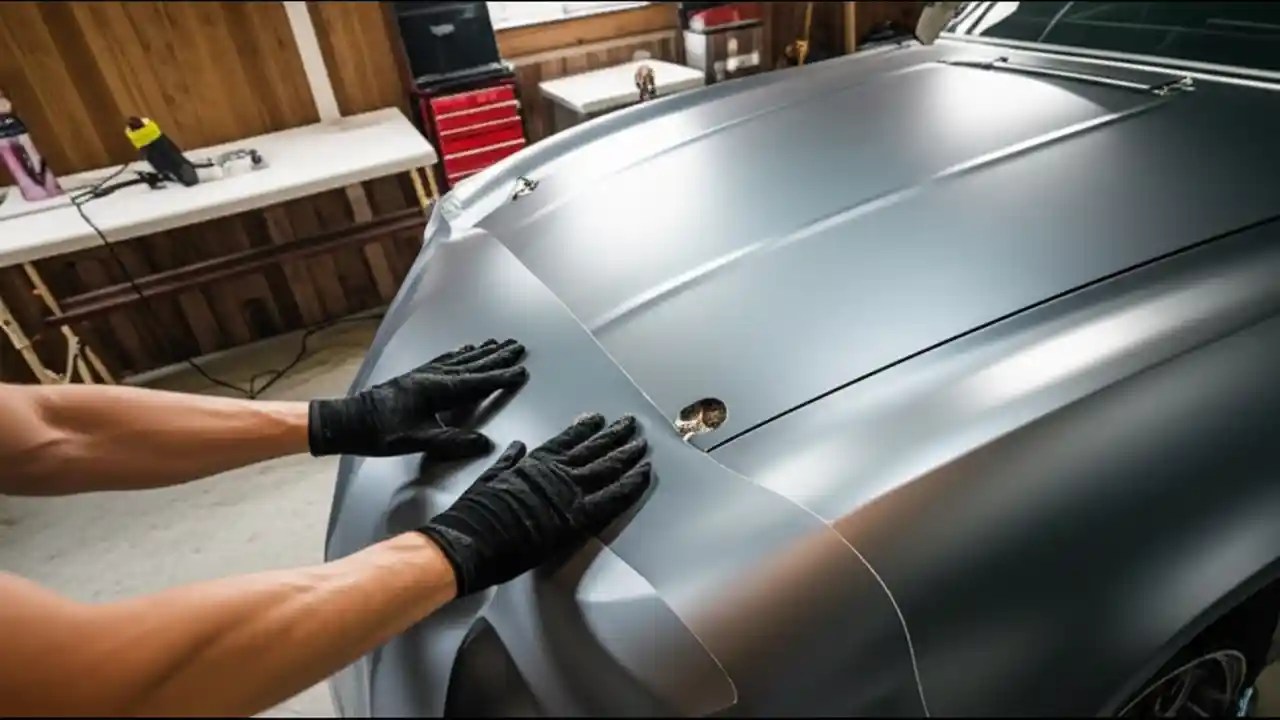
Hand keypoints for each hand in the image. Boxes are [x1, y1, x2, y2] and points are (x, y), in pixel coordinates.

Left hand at [308, 339, 527, 457]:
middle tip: (517, 346)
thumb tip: (484, 444)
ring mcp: (424, 374)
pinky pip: (444, 360)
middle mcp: (433, 376)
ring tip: (497, 343)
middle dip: (497, 357)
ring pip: (460, 359)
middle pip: (472, 365)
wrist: (349, 421)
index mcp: (437, 390)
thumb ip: (451, 442)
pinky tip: (464, 349)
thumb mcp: (417, 441)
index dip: (501, 378)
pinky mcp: (415, 376)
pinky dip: (459, 354)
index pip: (477, 383)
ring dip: (481, 352)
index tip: (522, 371)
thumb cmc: (381, 433)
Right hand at [419, 414, 652, 596]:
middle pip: (593, 449)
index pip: (566, 440)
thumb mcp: (489, 477)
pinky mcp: (578, 516)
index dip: (584, 428)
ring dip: (628, 453)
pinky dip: (631, 483)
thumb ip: (508, 462)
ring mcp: (569, 492)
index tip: (596, 418)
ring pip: (608, 467)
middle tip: (631, 424)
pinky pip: (613, 496)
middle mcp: (556, 472)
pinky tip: (645, 472)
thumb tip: (518, 447)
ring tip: (642, 442)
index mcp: (534, 463)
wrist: (472, 539)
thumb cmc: (474, 514)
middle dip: (614, 435)